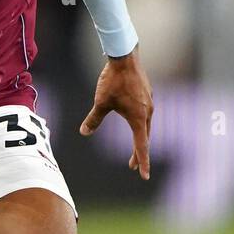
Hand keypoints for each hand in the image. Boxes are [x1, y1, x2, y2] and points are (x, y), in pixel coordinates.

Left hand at [80, 44, 153, 179]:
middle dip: (139, 153)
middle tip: (133, 166)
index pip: (142, 146)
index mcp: (138, 118)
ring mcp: (149, 103)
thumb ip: (94, 119)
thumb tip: (84, 132)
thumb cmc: (113, 80)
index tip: (144, 176)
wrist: (125, 57)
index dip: (142, 161)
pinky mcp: (147, 95)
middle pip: (145, 138)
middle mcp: (148, 112)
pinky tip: (134, 121)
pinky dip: (140, 124)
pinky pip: (145, 114)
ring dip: (141, 138)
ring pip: (146, 126)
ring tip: (136, 147)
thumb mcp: (100, 102)